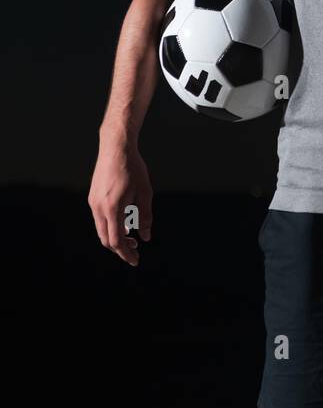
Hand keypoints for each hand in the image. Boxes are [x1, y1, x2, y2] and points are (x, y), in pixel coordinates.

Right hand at [88, 142, 152, 266]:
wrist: (115, 147)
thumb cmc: (133, 168)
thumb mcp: (145, 192)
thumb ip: (145, 217)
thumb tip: (145, 237)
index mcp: (113, 208)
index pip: (116, 241)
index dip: (126, 254)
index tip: (135, 260)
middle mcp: (99, 207)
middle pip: (106, 239)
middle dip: (120, 248)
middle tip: (135, 250)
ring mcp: (93, 202)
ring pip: (101, 229)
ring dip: (115, 237)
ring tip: (132, 238)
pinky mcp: (92, 197)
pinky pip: (100, 218)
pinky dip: (111, 225)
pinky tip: (124, 223)